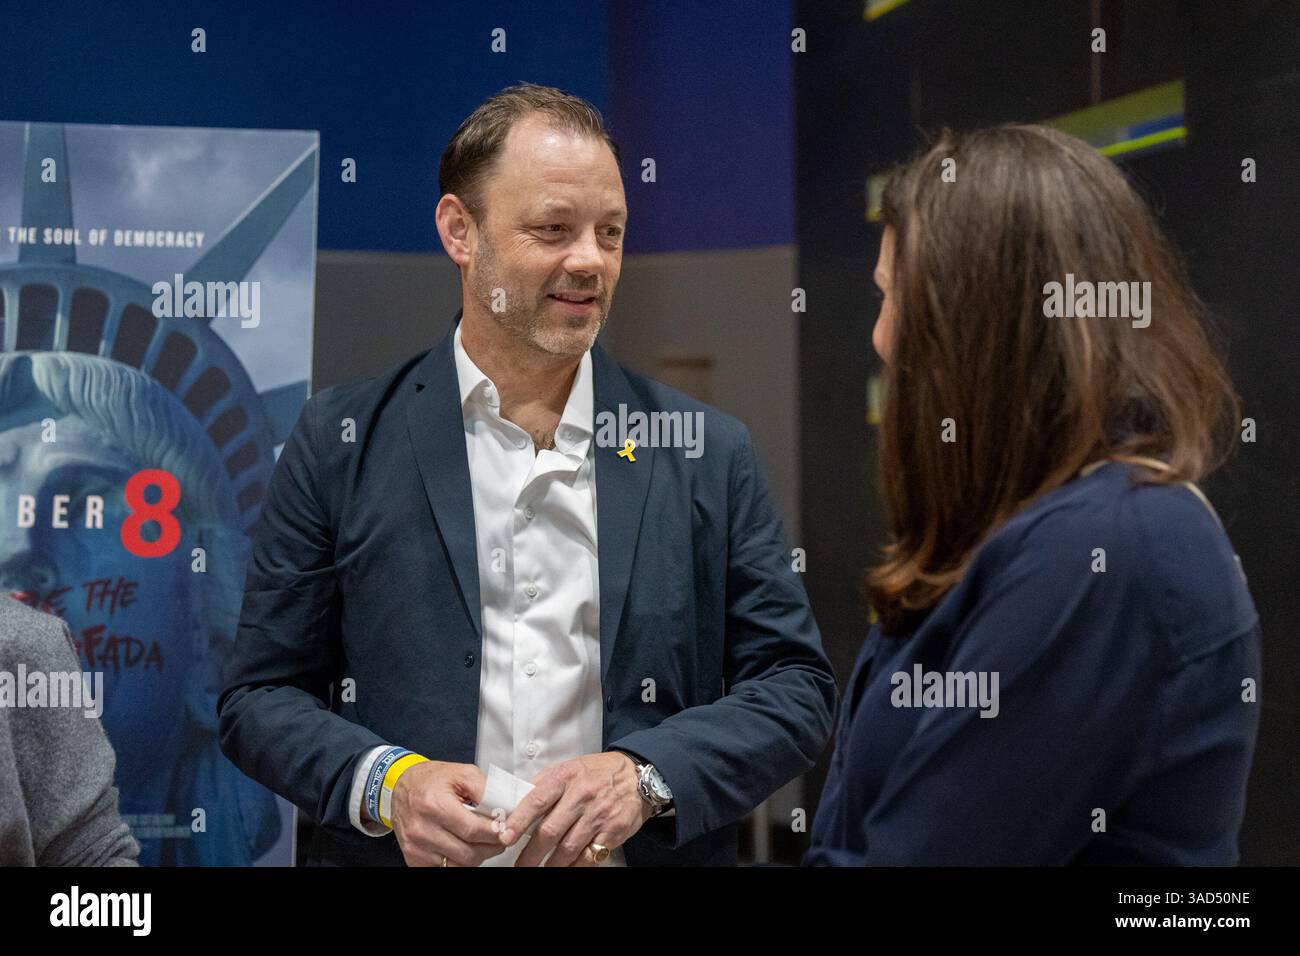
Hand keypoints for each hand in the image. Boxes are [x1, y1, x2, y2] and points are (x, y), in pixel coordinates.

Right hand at [389, 760, 507, 866]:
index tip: (505, 830)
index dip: (494, 833)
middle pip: (468, 853)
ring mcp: (416, 846)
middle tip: (498, 837)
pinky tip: (462, 846)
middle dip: (490, 847)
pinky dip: (459, 862)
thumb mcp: (462, 773)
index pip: (472, 830)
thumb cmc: (431, 780)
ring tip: (481, 841)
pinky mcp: (413, 858)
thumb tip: (505, 807)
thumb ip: (485, 789)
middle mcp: (421, 829)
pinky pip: (445, 869)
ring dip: (476, 856)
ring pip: (459, 865)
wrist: (401, 786)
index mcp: (434, 804)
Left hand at [502, 751, 649, 866]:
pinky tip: (566, 867)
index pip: (536, 801)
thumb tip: (514, 803)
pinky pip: (589, 857)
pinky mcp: (613, 832)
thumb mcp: (567, 768)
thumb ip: (542, 785)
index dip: (518, 821)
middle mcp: (582, 795)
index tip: (505, 837)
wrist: (635, 777)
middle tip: (520, 865)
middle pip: (550, 831)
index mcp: (565, 777)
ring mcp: (599, 815)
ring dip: (551, 865)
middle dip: (530, 854)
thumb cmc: (596, 773)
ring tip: (541, 869)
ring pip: (568, 849)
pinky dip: (574, 866)